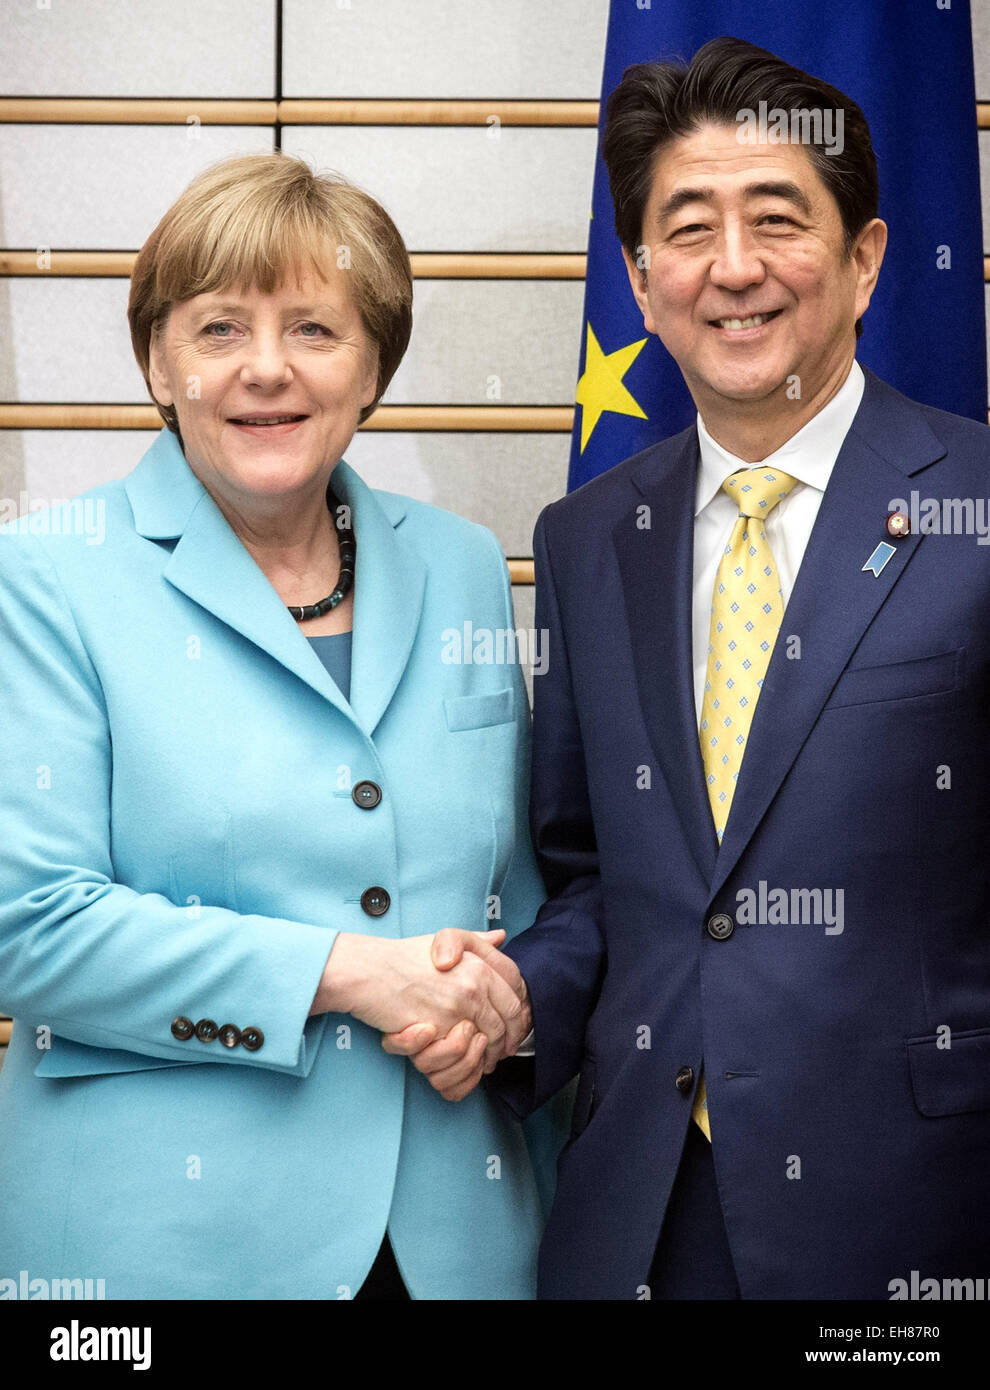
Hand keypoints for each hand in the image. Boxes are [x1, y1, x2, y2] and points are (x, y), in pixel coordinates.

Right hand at [314, 929, 527, 1060]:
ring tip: (484, 1058)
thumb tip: (500, 936)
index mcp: (479, 965)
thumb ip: (475, 941)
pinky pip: (462, 1053)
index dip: (517, 1021)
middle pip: (506, 1024)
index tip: (512, 1031)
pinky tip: (463, 1058)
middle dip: (506, 1041)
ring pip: (487, 1042)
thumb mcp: (444, 939)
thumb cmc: (404, 956)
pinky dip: (466, 1060)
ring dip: (487, 1054)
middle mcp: (473, 986)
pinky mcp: (437, 1029)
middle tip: (501, 1051)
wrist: (370, 971)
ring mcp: (455, 1009)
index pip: (514, 1000)